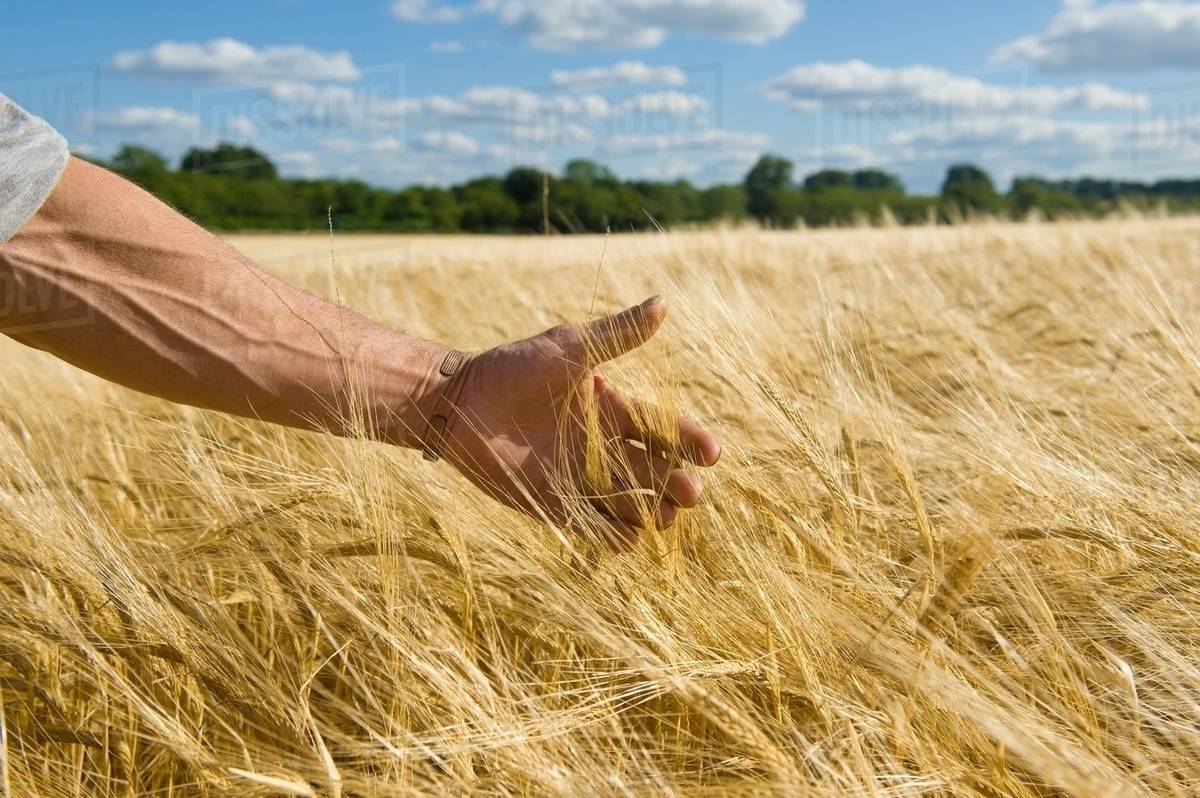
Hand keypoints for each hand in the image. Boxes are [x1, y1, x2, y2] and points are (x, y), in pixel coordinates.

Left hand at [439, 296, 720, 548]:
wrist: (459, 402)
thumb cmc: (513, 368)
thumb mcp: (570, 348)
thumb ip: (617, 335)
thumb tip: (664, 304)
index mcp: (610, 409)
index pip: (661, 428)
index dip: (688, 440)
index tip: (713, 453)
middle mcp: (601, 446)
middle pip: (652, 470)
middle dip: (674, 482)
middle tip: (690, 493)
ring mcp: (579, 478)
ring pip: (628, 502)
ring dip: (649, 511)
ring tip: (664, 517)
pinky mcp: (553, 504)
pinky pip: (591, 525)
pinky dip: (611, 534)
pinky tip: (627, 537)